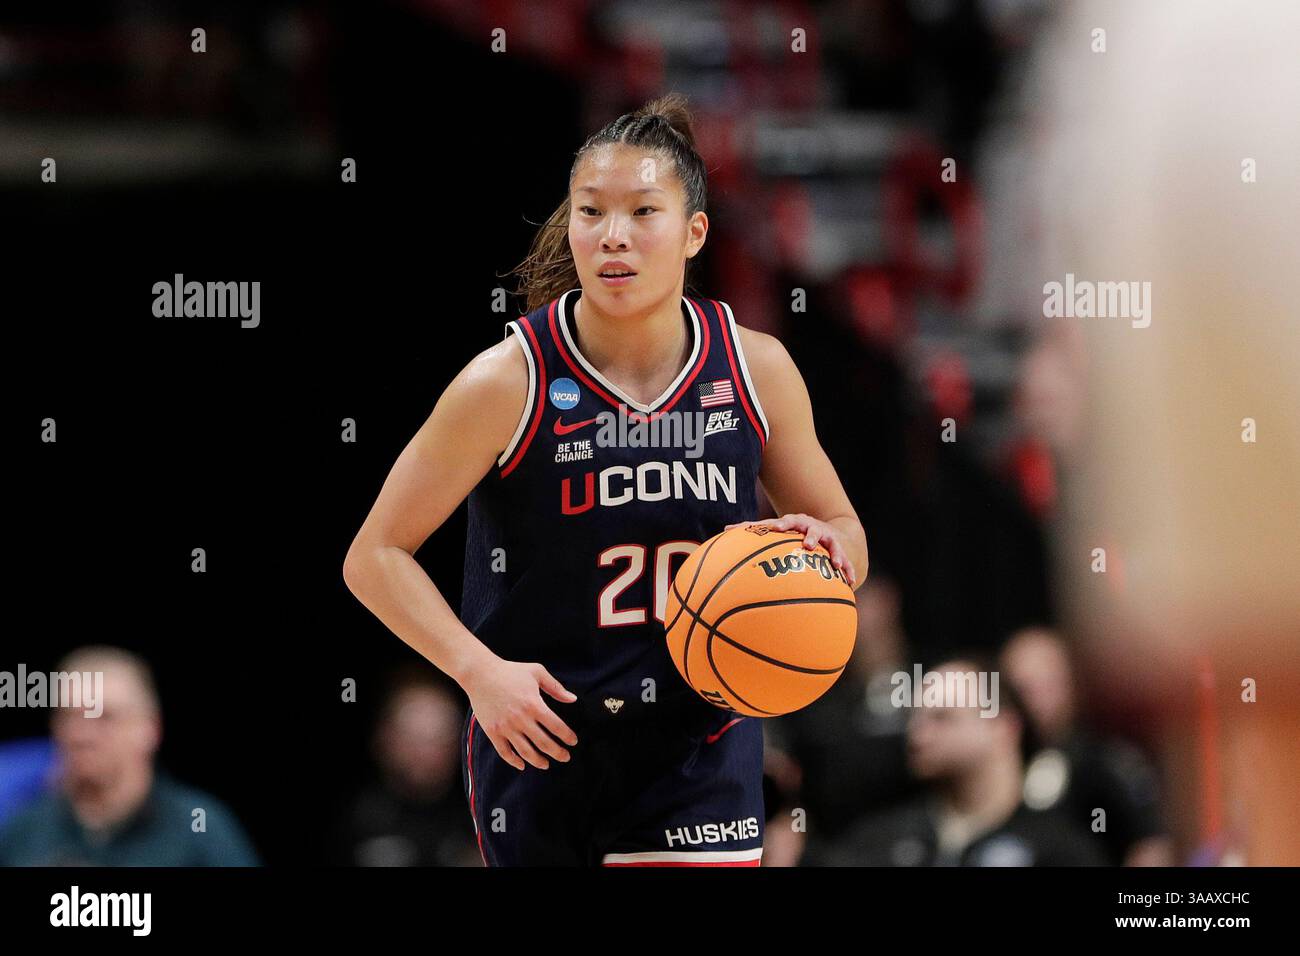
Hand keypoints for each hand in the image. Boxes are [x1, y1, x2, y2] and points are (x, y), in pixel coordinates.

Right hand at [461, 657, 578, 770]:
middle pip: (544, 743)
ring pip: (525, 752)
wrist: (480, 674)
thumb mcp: (537, 672)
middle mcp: (521, 719)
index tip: (573, 742)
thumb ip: (556, 687)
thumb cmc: (510, 671)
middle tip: (565, 757)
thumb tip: (573, 699)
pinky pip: (505, 752)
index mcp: (534, 704)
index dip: (567, 736)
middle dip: (558, 753)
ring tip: (546, 764)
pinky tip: (522, 765)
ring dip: (538, 761)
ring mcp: (506, 727)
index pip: (556, 726)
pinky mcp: (492, 731)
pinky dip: (514, 761)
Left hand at [725, 514, 857, 586]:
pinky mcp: (840, 548)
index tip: (779, 528)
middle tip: (807, 545)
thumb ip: (753, 529)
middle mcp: (811, 528)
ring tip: (836, 565)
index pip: (787, 521)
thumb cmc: (795, 532)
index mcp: (794, 523)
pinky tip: (851, 581)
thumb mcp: (777, 530)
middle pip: (812, 529)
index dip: (782, 524)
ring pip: (832, 545)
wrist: (831, 531)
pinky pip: (846, 560)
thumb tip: (724, 530)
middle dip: (810, 535)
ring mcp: (827, 538)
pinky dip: (848, 569)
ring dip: (835, 554)